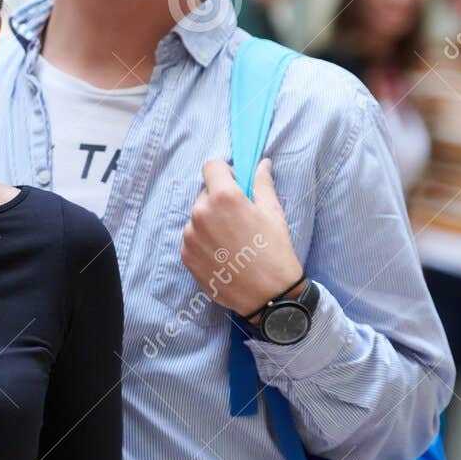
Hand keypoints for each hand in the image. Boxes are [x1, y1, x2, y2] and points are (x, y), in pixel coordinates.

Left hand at [180, 158, 303, 318]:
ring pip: (197, 217)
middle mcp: (201, 213)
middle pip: (204, 193)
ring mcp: (190, 236)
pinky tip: (223, 255)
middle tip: (239, 219)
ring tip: (232, 242)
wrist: (269, 295)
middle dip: (219, 200)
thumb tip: (262, 163)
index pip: (211, 166)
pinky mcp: (186, 256)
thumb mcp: (273, 213)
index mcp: (223, 197)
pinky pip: (192, 239)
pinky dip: (204, 242)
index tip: (236, 185)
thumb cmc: (275, 251)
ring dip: (210, 222)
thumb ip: (263, 184)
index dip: (225, 173)